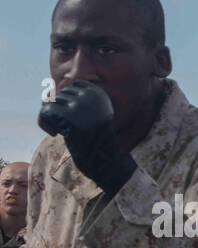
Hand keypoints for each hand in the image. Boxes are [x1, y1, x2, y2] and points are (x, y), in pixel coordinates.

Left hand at [37, 80, 136, 196]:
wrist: (103, 162)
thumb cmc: (93, 140)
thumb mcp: (90, 114)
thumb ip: (75, 100)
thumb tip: (48, 91)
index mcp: (99, 94)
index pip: (71, 86)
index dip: (68, 102)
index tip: (74, 117)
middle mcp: (91, 97)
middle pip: (60, 94)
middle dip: (58, 111)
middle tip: (67, 128)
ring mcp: (80, 106)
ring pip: (50, 102)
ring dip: (51, 119)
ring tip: (61, 132)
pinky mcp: (69, 117)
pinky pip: (45, 112)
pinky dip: (45, 124)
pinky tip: (55, 134)